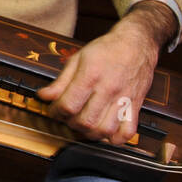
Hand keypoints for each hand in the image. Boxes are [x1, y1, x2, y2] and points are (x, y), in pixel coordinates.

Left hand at [36, 20, 160, 144]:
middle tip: (68, 116)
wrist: (137, 43)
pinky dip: (115, 138)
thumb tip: (44, 96)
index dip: (55, 112)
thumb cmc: (106, 49)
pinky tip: (106, 132)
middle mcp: (108, 89)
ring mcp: (124, 99)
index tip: (54, 110)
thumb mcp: (78, 58)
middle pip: (85, 121)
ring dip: (90, 133)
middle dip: (70, 123)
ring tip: (84, 124)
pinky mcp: (136, 105)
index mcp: (91, 75)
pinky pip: (128, 131)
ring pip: (105, 130)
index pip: (68, 105)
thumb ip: (60, 81)